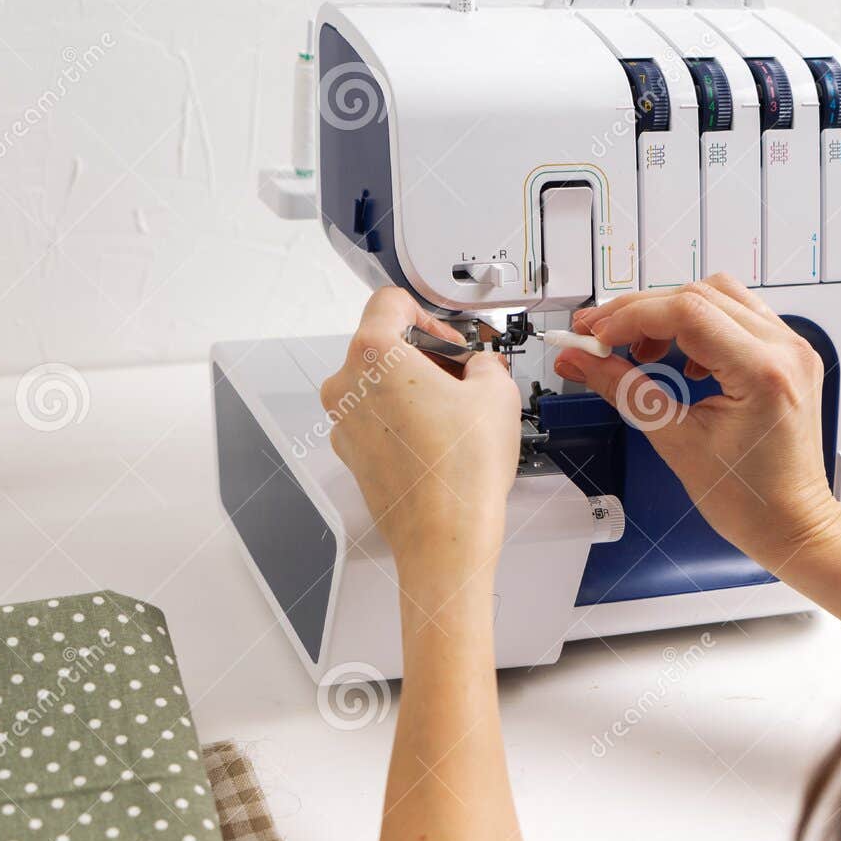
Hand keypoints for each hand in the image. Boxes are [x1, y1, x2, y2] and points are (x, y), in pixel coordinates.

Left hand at [320, 287, 519, 590]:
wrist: (445, 538)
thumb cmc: (462, 472)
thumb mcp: (496, 392)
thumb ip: (485, 361)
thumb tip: (481, 366)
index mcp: (372, 355)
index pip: (391, 302)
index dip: (431, 315)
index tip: (451, 340)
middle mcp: (345, 386)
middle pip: (385, 345)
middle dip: (427, 356)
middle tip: (465, 377)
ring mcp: (344, 424)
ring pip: (379, 385)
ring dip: (416, 388)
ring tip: (458, 413)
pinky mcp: (352, 454)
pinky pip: (377, 420)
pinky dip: (404, 419)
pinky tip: (441, 440)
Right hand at [558, 275, 840, 575]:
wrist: (792, 523)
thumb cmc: (750, 500)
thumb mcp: (675, 442)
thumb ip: (625, 390)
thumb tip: (582, 360)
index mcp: (763, 373)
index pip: (686, 313)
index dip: (630, 317)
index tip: (593, 336)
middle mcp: (785, 350)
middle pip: (698, 295)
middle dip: (639, 312)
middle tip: (597, 337)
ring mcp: (791, 347)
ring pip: (718, 295)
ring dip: (669, 315)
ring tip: (640, 351)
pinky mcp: (786, 354)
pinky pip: (737, 315)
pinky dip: (699, 326)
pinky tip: (681, 361)